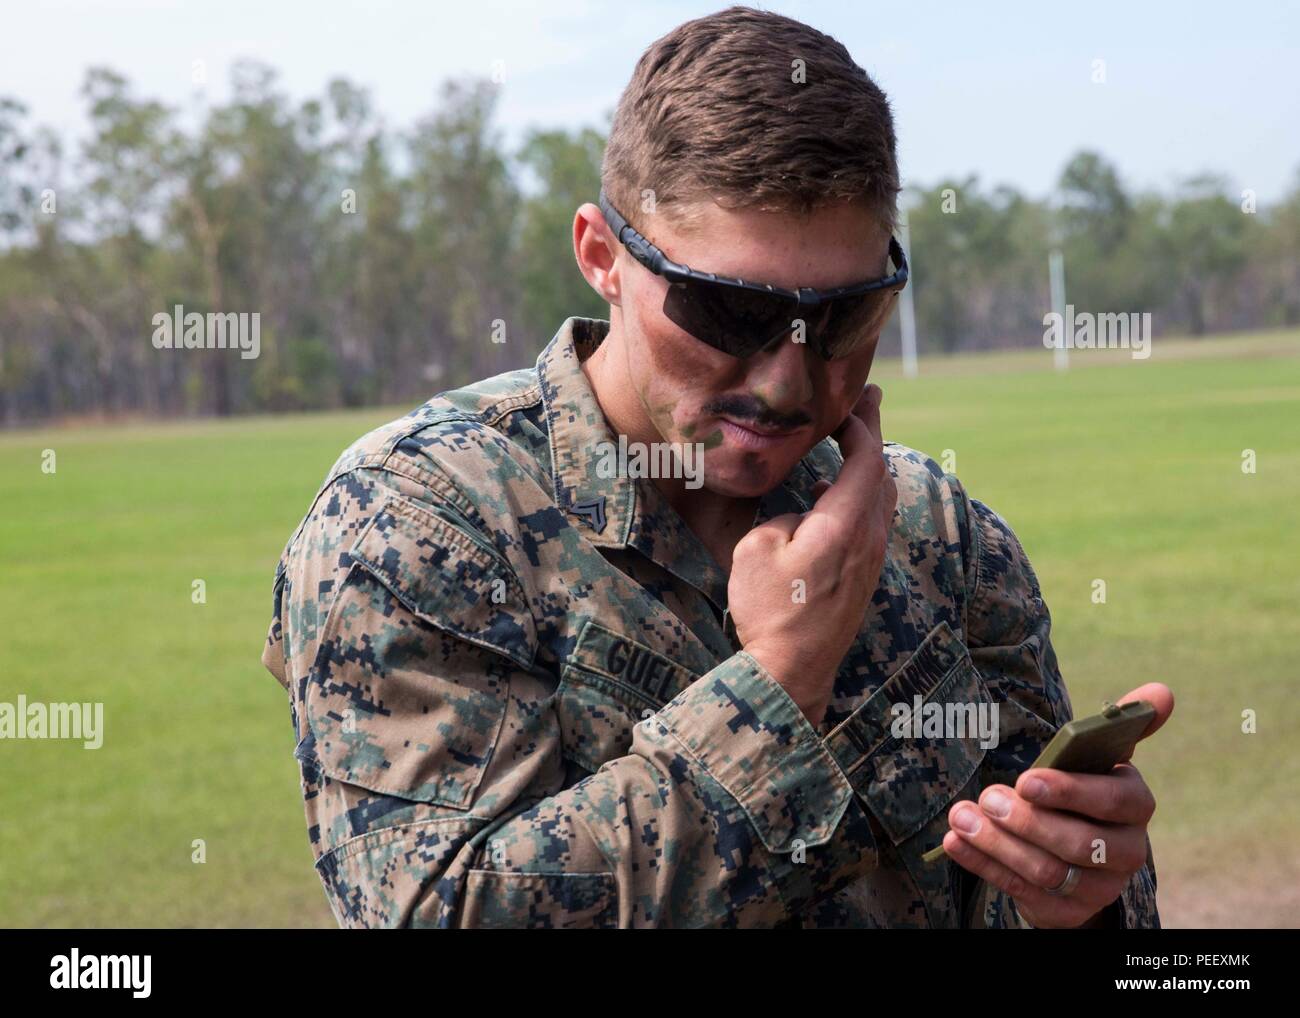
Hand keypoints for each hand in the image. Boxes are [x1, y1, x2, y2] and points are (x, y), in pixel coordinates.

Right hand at [730, 384, 897, 726]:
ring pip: (881, 498)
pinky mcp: (864, 577)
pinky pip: (873, 521)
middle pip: (881, 472)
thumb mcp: (757, 549)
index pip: (866, 458)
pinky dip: (863, 493)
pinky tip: (836, 496)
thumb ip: (782, 517)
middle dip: (872, 433)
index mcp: (845, 523)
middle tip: (868, 400)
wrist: (793, 670)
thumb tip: (799, 516)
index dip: (860, 424)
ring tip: (856, 439)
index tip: (849, 398)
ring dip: (870, 464)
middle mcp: (869, 537)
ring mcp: (871, 559)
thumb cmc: (770, 609)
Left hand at [939, 682, 1173, 926]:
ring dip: (997, 843)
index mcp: (1135, 806)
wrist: (1072, 851)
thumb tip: (1162, 692)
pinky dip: (984, 865)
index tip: (1026, 780)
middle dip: (1026, 820)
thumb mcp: (1096, 758)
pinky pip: (1022, 893)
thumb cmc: (1078, 790)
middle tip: (987, 797)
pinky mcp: (1067, 912)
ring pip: (1047, 871)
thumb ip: (1122, 725)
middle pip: (1077, 843)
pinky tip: (956, 843)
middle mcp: (1126, 852)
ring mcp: (1098, 888)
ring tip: (961, 816)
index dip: (1069, 792)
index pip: (1113, 801)